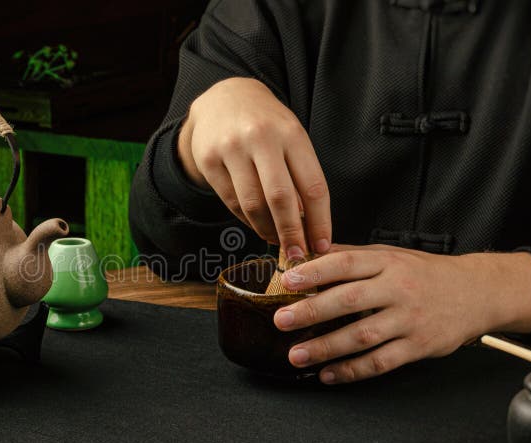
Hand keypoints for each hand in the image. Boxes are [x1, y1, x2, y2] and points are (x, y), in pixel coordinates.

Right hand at [178, 77, 330, 256]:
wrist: (224, 98)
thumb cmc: (267, 125)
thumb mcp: (291, 139)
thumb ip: (301, 176)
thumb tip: (309, 226)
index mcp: (291, 134)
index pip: (313, 186)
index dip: (319, 221)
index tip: (322, 245)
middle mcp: (260, 138)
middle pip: (280, 199)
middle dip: (292, 234)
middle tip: (298, 255)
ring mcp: (231, 148)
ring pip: (252, 205)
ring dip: (267, 230)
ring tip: (276, 240)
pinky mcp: (208, 159)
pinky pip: (231, 202)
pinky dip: (247, 220)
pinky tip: (257, 224)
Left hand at [273, 245, 530, 383]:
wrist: (479, 292)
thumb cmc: (426, 273)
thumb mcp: (392, 255)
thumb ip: (352, 256)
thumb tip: (309, 253)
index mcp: (388, 262)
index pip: (346, 264)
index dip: (315, 272)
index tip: (288, 281)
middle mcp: (398, 289)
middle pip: (349, 300)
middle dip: (312, 312)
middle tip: (282, 321)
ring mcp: (410, 319)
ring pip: (363, 336)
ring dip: (326, 348)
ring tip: (296, 355)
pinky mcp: (419, 346)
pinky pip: (381, 362)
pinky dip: (353, 370)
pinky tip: (329, 375)